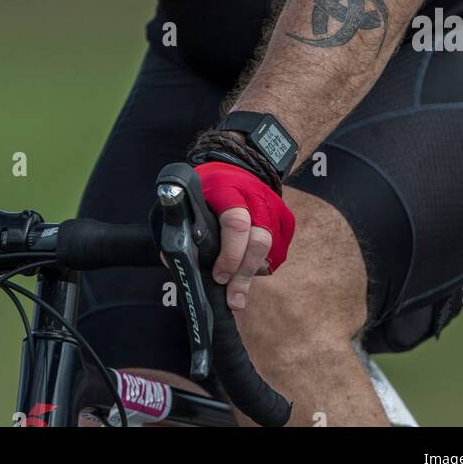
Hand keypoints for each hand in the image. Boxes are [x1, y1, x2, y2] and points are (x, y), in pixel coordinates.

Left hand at [193, 161, 295, 313]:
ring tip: (239, 293)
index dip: (230, 254)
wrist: (236, 164)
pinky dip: (265, 265)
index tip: (218, 276)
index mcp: (226, 188)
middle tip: (233, 299)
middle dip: (245, 273)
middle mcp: (255, 197)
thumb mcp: (188, 197)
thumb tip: (177, 263)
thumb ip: (182, 226)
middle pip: (259, 239)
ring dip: (254, 273)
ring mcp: (272, 207)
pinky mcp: (284, 217)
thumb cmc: (208, 187)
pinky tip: (250, 272)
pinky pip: (279, 250)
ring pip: (271, 247)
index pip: (236, 222)